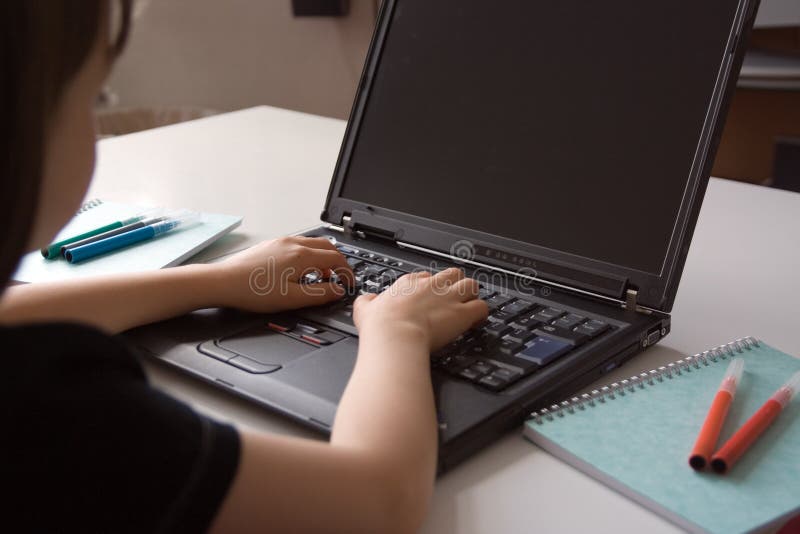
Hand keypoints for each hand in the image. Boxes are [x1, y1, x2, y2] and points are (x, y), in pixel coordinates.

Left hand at [209, 236, 352, 312]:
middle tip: (340, 278)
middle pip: (327, 246)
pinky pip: (298, 245)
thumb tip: (337, 291)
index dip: (347, 272)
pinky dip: (308, 255)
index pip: (336, 259)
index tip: (349, 283)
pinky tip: (300, 270)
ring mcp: (280, 242)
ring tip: (321, 276)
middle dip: (338, 262)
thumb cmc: (252, 290)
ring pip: (312, 244)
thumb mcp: (291, 299)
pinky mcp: (270, 245)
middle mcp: (293, 244)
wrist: (222, 282)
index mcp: (302, 256)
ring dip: (323, 258)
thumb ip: (319, 294)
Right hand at [353, 268, 488, 350]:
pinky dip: (481, 314)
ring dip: (471, 295)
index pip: (425, 276)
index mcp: (409, 284)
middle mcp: (431, 286)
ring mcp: (449, 298)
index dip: (430, 286)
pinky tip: (477, 321)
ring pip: (471, 284)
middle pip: (452, 274)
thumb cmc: (381, 326)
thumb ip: (367, 302)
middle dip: (455, 285)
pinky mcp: (462, 314)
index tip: (429, 297)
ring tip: (468, 307)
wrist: (394, 336)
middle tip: (452, 300)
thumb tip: (367, 301)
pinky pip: (481, 307)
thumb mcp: (364, 309)